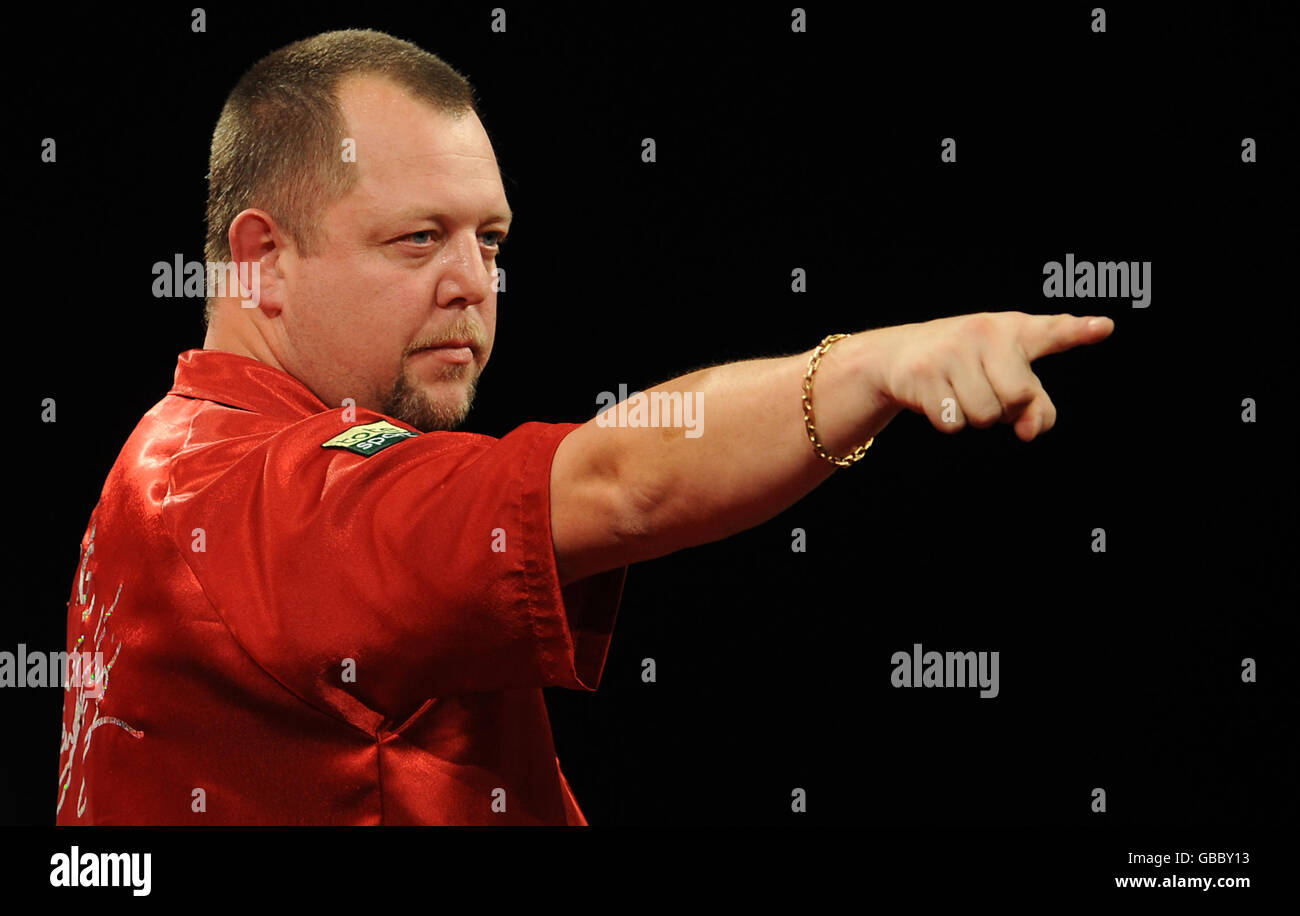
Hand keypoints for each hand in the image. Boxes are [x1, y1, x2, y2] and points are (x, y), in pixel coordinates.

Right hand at [864, 311, 1114, 440]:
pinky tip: (938, 396)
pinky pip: (952, 422)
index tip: (1104, 327)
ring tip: (961, 392)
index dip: (1078, 330)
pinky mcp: (924, 373)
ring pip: (983, 415)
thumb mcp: (1006, 373)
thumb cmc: (969, 365)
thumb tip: (1031, 431)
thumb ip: (1036, 403)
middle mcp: (985, 331)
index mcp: (1015, 330)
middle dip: (1005, 409)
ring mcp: (952, 351)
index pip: (1052, 331)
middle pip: (1017, 397)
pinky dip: (949, 420)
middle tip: (988, 391)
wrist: (902, 354)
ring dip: (975, 417)